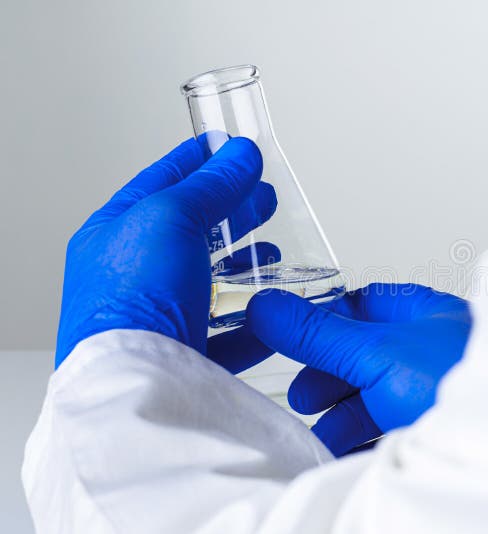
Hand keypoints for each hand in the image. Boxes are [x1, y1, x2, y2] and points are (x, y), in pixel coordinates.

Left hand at [56, 137, 273, 367]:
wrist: (138, 383)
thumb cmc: (134, 298)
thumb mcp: (170, 217)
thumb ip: (210, 184)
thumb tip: (241, 155)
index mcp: (113, 235)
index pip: (159, 184)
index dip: (196, 162)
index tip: (225, 147)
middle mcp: (131, 278)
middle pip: (191, 234)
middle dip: (231, 212)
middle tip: (263, 197)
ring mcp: (159, 318)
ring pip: (210, 283)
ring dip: (245, 265)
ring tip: (275, 252)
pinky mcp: (187, 356)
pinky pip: (227, 332)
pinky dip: (254, 318)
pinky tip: (274, 306)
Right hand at [207, 283, 471, 455]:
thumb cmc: (464, 384)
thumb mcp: (378, 354)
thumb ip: (320, 334)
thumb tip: (267, 307)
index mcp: (418, 314)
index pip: (358, 308)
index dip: (320, 324)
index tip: (286, 342)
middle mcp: (427, 346)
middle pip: (362, 355)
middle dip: (327, 376)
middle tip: (302, 396)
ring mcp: (432, 387)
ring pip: (375, 393)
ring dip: (342, 412)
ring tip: (320, 432)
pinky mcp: (434, 424)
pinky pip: (390, 424)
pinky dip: (363, 435)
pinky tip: (346, 449)